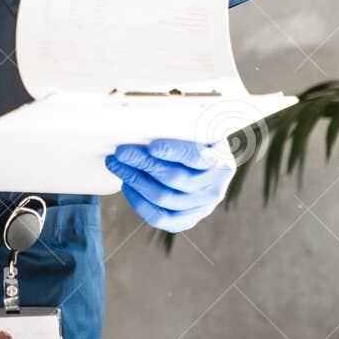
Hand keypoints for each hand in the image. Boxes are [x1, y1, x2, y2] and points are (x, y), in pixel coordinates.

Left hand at [106, 138, 234, 233]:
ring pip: (164, 198)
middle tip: (121, 152)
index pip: (198, 157)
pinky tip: (127, 185)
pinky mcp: (188, 219)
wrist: (204, 166)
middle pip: (175, 178)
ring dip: (135, 180)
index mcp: (221, 161)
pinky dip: (139, 203)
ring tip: (117, 164)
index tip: (152, 146)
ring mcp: (202, 207)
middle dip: (143, 163)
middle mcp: (215, 188)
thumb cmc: (194, 143)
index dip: (174, 152)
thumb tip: (146, 119)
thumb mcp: (196, 131)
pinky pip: (160, 218)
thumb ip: (181, 128)